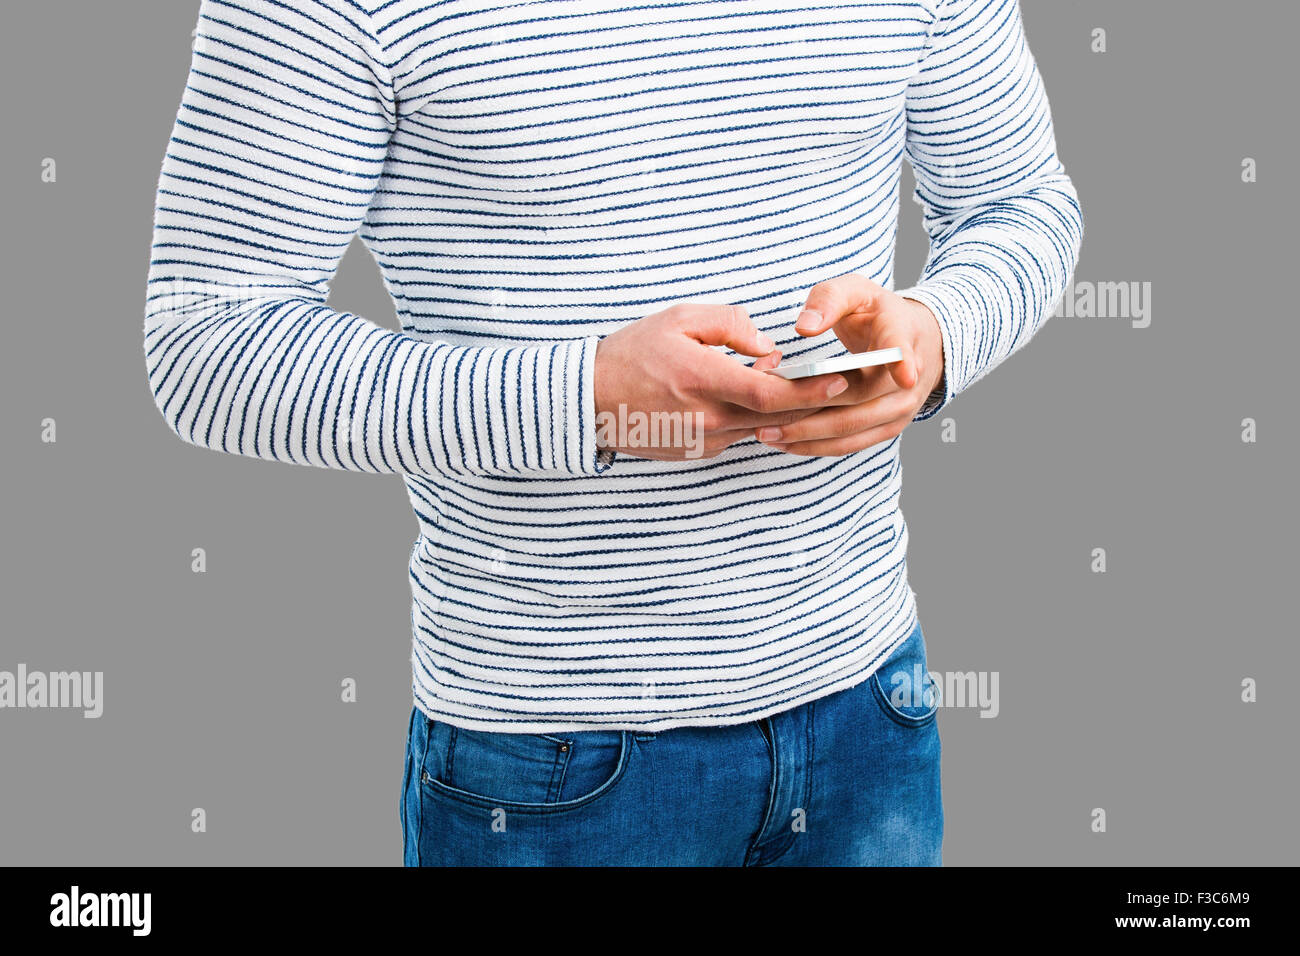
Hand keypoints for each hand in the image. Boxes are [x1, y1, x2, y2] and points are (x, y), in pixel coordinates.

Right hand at [594, 304, 850, 459]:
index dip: (810, 390)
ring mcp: (703, 439)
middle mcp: (707, 417)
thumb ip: (730, 325)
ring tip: (797, 384)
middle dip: (812, 402)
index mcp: (703, 379)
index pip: (771, 393)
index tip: (839, 379)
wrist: (589, 398)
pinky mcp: (698, 451)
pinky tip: (749, 397)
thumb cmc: (633, 353)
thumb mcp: (679, 319)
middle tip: (840, 384)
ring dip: (782, 410)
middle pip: (776, 417)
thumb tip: (769, 346)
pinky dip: (752, 417)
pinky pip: (738, 434)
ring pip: (760, 427)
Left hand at [754, 274, 944, 455]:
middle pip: (860, 400)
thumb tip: (805, 327)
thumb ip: (829, 300)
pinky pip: (851, 444)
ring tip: (767, 433)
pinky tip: (786, 443)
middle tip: (767, 414)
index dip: (903, 363)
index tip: (903, 375)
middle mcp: (908, 380)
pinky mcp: (887, 429)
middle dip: (813, 409)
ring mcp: (900, 409)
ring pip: (852, 428)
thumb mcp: (856, 291)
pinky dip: (817, 445)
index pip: (903, 351)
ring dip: (808, 435)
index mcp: (901, 337)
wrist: (916, 341)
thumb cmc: (876, 314)